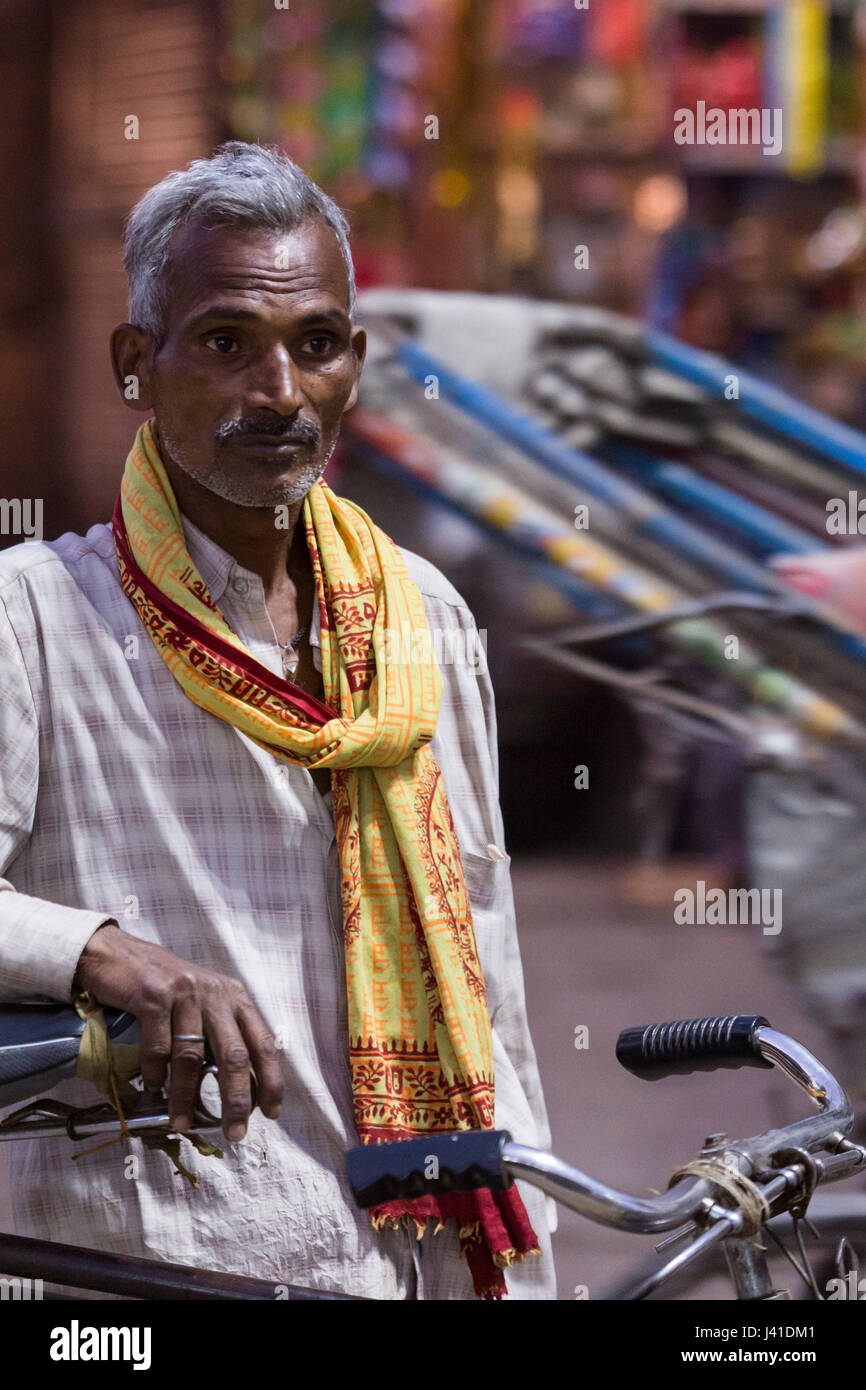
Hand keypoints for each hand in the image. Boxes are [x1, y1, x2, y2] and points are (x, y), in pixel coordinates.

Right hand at [73, 924, 282, 1141]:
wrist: (116, 954)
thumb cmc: (162, 986)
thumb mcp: (202, 1004)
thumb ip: (219, 1034)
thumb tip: (236, 1088)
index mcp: (235, 998)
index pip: (263, 1043)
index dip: (270, 1080)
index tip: (271, 1112)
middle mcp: (216, 993)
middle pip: (234, 1055)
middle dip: (236, 1099)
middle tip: (234, 1131)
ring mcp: (185, 993)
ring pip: (193, 1056)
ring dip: (186, 1096)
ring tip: (182, 1122)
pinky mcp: (153, 995)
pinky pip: (158, 1046)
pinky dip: (157, 1073)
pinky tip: (154, 1088)